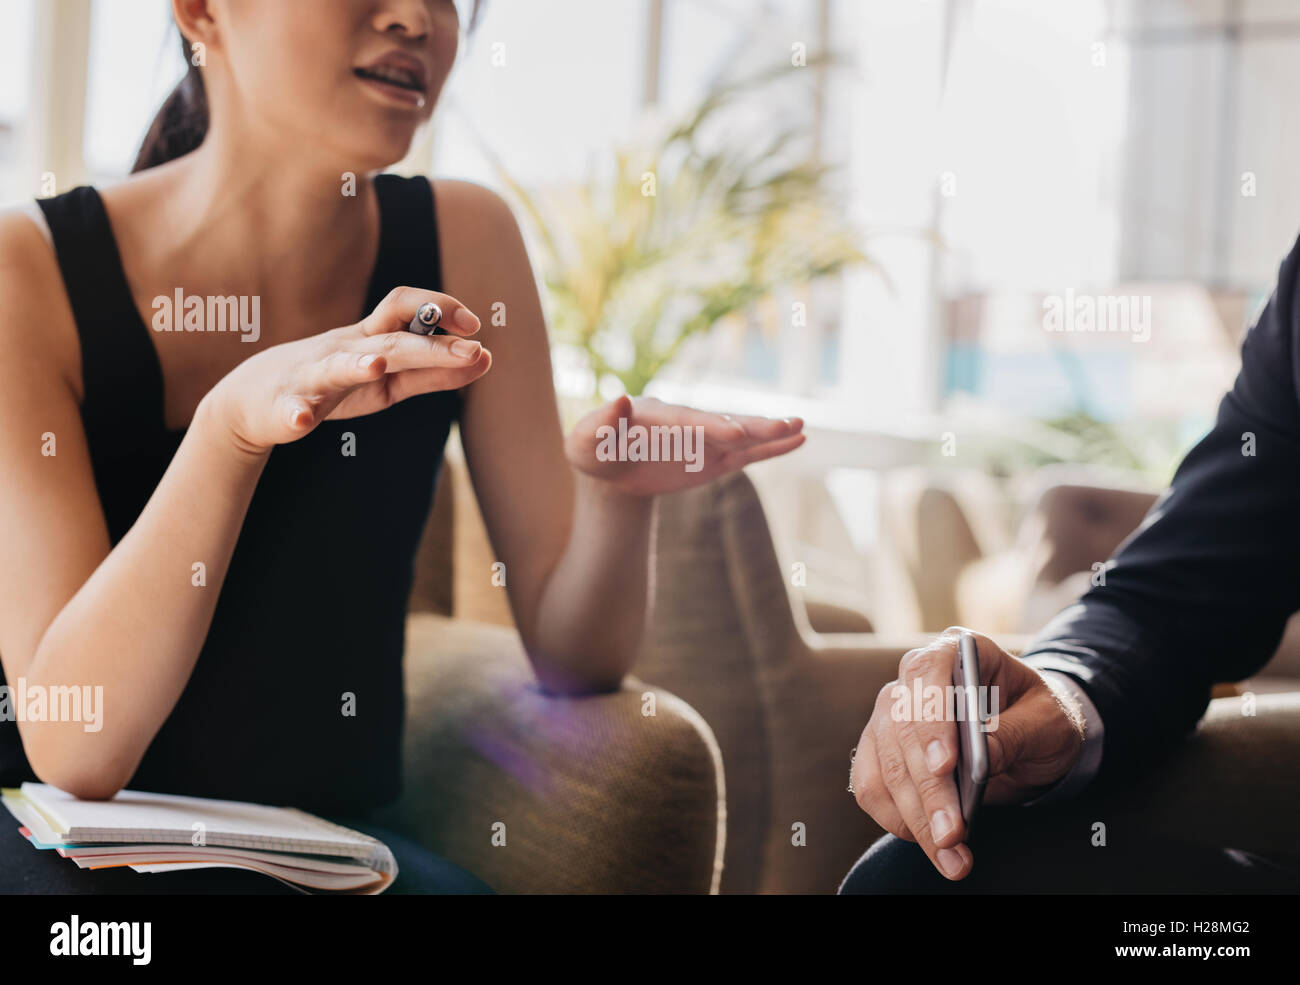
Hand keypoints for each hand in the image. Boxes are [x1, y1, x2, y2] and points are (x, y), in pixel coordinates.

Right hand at [204, 287, 490, 452]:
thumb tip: (484, 359)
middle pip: (389, 341)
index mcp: (368, 341)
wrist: (255, 402)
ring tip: (377, 366)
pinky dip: (294, 414)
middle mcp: (341, 351)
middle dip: (430, 346)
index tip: (475, 325)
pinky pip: (289, 409)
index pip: (405, 311)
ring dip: (355, 365)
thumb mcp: (389, 381)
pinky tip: (301, 422)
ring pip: (333, 366)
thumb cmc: (333, 386)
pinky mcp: (283, 407)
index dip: (440, 309)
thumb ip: (433, 372)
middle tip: (472, 349)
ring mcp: (310, 377)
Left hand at [564, 394, 805, 497]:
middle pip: (722, 424)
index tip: (734, 433)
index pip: (687, 421)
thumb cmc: (593, 451)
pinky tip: (798, 440)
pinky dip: (771, 448)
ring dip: (769, 432)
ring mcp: (704, 440)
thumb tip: (619, 400)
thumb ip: (599, 425)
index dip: (710, 426)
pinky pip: (747, 455)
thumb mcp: (584, 443)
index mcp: (657, 416)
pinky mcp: (715, 458)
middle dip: (751, 426)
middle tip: (782, 425)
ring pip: (741, 437)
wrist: (608, 465)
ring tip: (800, 426)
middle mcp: (688, 422)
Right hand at [848, 628, 1083, 879]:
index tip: (945, 765)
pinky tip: (930, 843)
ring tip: (950, 856)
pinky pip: (870, 786)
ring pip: (884, 767)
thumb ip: (1014, 734)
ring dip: (913, 817)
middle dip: (928, 791)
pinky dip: (896, 820)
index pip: (926, 674)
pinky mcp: (881, 750)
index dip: (930, 720)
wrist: (1030, 732)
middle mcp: (914, 679)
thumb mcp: (1047, 722)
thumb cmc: (1040, 717)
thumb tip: (981, 759)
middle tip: (954, 835)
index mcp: (956, 650)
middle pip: (902, 731)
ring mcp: (891, 714)